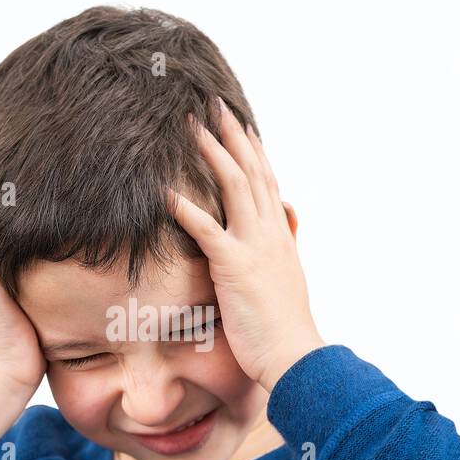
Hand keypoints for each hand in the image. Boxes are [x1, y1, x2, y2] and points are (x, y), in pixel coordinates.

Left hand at [167, 97, 325, 390]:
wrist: (294, 354)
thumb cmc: (285, 325)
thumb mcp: (290, 275)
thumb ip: (287, 242)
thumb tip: (290, 214)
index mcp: (281, 235)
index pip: (267, 182)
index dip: (253, 151)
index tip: (241, 124)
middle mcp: (271, 233)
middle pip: (251, 172)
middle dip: (232, 136)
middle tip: (213, 105)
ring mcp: (255, 247)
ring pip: (234, 188)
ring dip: (212, 154)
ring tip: (190, 128)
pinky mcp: (235, 267)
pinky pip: (207, 231)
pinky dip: (186, 209)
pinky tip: (166, 193)